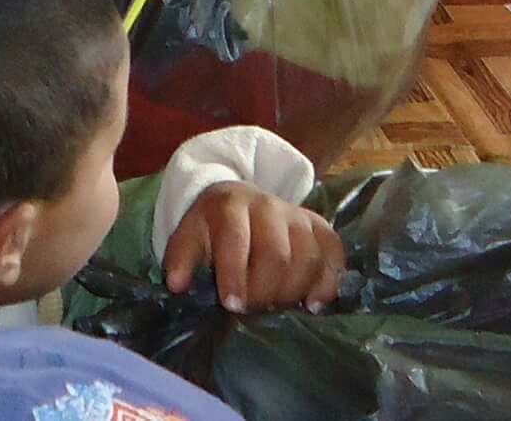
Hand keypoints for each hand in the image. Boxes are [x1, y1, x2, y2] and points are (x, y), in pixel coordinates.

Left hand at [164, 183, 346, 315]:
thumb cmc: (213, 226)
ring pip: (308, 256)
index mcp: (230, 205)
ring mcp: (298, 215)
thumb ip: (181, 257)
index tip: (233, 305)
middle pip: (276, 254)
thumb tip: (177, 284)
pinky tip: (313, 303)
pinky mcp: (320, 227)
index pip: (235, 240)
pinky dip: (328, 281)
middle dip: (265, 290)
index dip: (235, 275)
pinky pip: (333, 253)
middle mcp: (268, 205)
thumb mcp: (190, 234)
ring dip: (294, 290)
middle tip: (256, 310)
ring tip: (279, 308)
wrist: (240, 200)